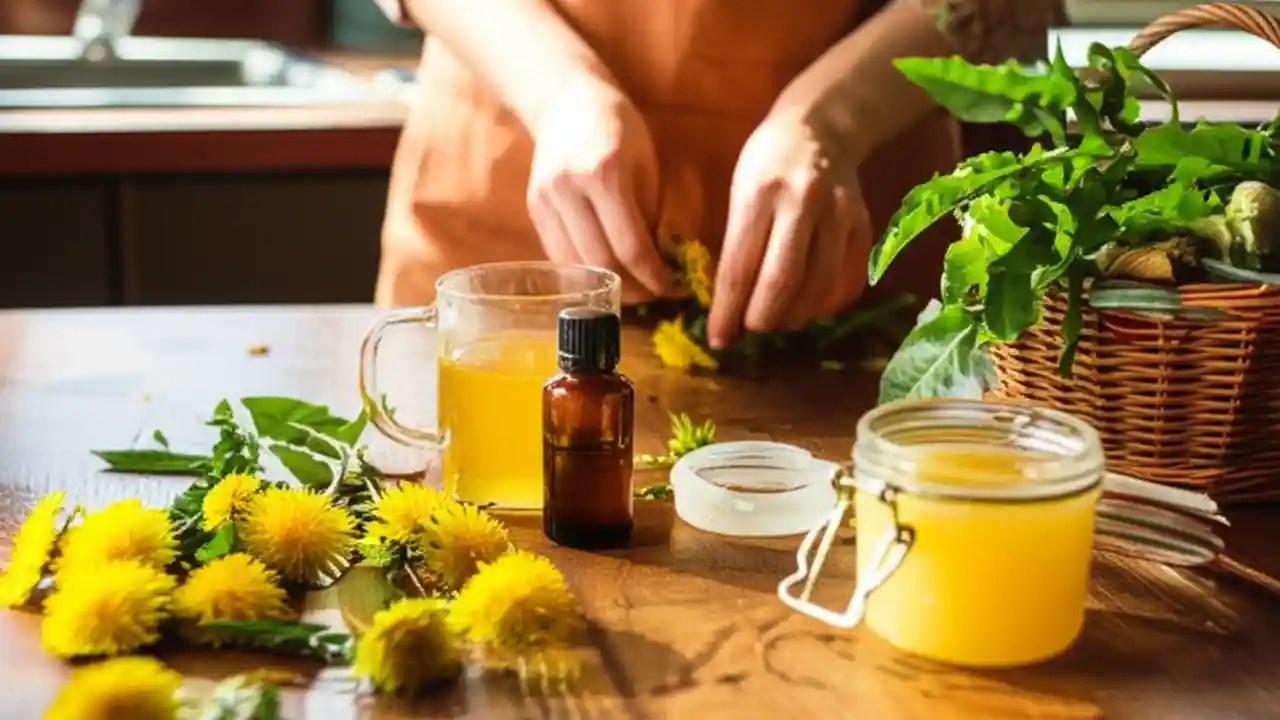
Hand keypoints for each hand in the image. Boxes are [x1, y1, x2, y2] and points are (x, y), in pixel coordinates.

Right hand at [526, 79, 674, 303]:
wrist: (565, 100)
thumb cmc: (619, 127)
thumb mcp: (647, 163)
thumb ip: (650, 215)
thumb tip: (658, 265)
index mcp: (606, 174)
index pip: (631, 247)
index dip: (654, 278)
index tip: (673, 290)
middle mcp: (571, 189)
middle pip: (602, 264)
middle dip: (633, 290)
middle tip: (654, 296)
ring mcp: (546, 200)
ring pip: (577, 267)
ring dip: (607, 289)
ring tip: (632, 291)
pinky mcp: (534, 209)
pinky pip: (559, 256)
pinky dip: (584, 273)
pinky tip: (604, 274)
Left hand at [708, 109, 871, 348]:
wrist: (822, 128)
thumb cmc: (767, 162)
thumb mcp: (739, 190)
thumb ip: (738, 243)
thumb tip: (731, 304)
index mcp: (759, 193)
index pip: (740, 267)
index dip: (728, 311)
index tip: (719, 339)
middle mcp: (803, 202)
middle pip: (782, 281)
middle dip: (763, 318)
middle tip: (752, 329)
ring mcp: (839, 213)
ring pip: (818, 286)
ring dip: (795, 316)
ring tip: (779, 320)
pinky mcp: (864, 223)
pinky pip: (849, 279)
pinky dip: (828, 304)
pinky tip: (811, 306)